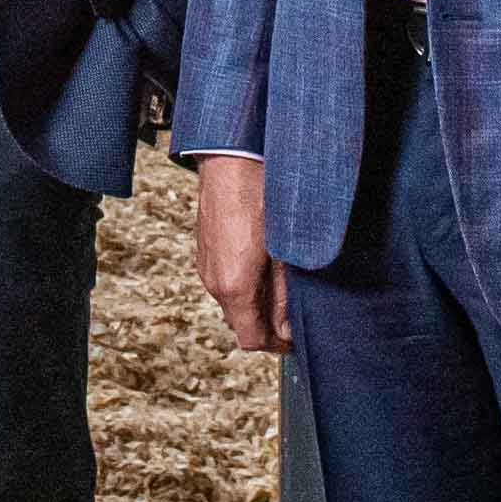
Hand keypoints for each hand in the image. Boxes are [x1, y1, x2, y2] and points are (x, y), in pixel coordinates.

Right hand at [193, 153, 285, 353]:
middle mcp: (214, 282)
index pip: (252, 340)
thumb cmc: (263, 196)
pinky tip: (263, 261)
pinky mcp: (205, 251)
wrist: (232, 156)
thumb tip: (288, 329)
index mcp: (234, 287)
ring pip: (232, 302)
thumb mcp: (285, 252)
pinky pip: (223, 280)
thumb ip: (284, 296)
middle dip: (267, 324)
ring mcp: (205, 266)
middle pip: (240, 324)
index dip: (277, 345)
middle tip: (295, 310)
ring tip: (282, 282)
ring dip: (256, 302)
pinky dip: (243, 283)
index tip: (296, 337)